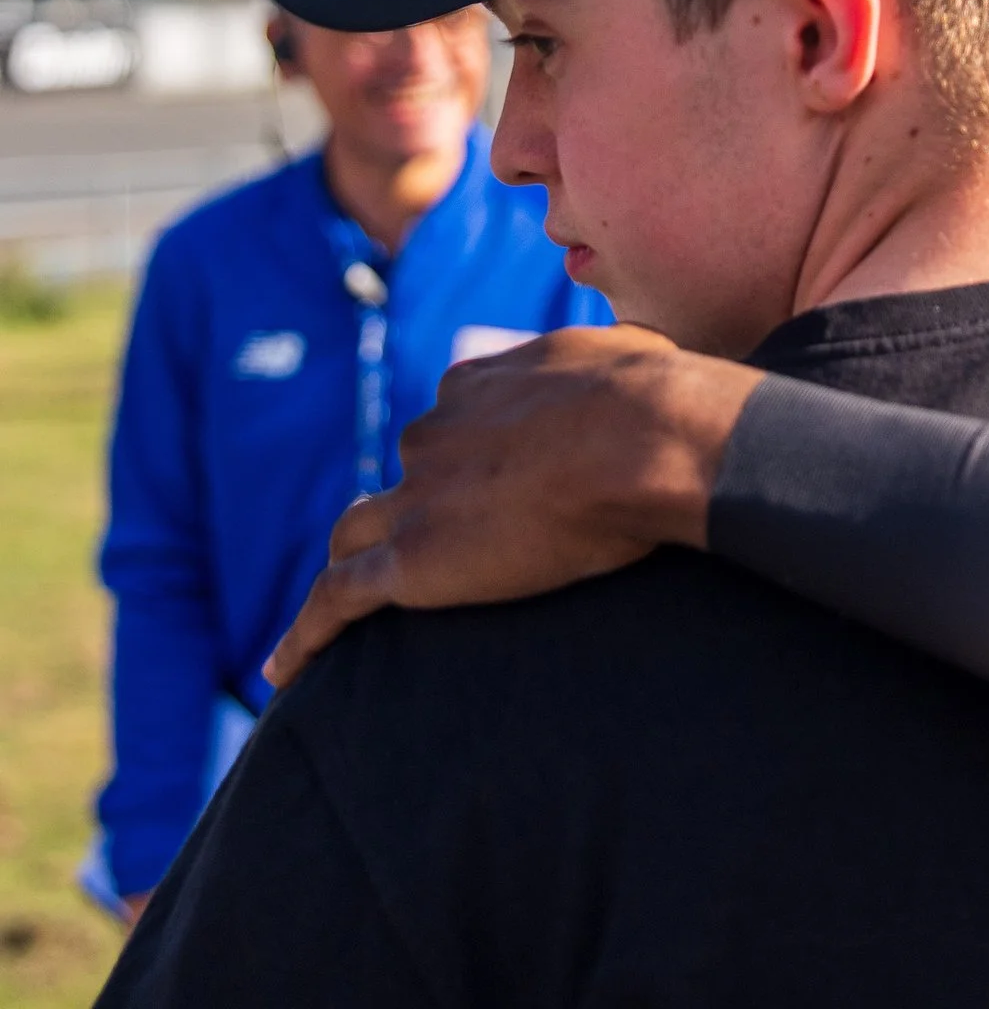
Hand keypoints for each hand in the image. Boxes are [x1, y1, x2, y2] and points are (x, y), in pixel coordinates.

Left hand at [264, 324, 761, 687]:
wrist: (652, 437)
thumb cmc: (665, 399)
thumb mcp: (636, 355)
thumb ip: (617, 362)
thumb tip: (647, 361)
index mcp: (483, 382)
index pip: (452, 419)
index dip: (465, 453)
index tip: (488, 481)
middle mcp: (437, 432)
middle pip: (408, 477)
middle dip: (422, 506)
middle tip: (454, 549)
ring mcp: (419, 496)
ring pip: (359, 533)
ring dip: (354, 561)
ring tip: (348, 605)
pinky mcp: (415, 559)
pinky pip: (337, 601)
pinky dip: (305, 635)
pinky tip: (286, 670)